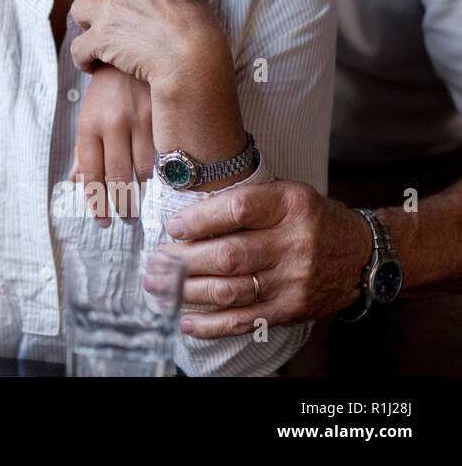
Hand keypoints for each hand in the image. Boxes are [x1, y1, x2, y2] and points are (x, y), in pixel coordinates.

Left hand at [69, 0, 223, 85]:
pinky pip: (77, 46)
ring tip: (96, 37)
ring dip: (84, 23)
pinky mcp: (100, 37)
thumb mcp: (197, 2)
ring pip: (78, 8)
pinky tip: (90, 65)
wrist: (192, 61)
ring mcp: (108, 10)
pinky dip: (81, 58)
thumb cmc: (200, 33)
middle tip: (108, 17)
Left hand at [70, 65, 152, 225]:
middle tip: (122, 223)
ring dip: (142, 197)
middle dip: (119, 207)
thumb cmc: (109, 88)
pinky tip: (161, 188)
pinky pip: (164, 156)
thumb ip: (84, 149)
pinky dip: (163, 177)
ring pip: (143, 173)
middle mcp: (113, 123)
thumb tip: (75, 181)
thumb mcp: (90, 113)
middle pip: (116, 178)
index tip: (101, 221)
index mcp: (89, 124)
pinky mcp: (163, 116)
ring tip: (140, 210)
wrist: (135, 48)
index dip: (96, 203)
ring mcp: (140, 120)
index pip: (92, 174)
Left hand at [156, 180, 370, 335]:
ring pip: (231, 290)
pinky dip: (211, 325)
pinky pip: (245, 320)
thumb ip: (246, 200)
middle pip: (229, 254)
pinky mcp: (291, 309)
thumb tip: (188, 214)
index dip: (200, 219)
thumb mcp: (287, 193)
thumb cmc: (312, 219)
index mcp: (291, 205)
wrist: (363, 255)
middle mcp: (294, 243)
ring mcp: (293, 280)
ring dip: (188, 291)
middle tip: (156, 261)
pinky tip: (186, 320)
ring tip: (161, 286)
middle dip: (184, 260)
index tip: (173, 227)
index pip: (238, 209)